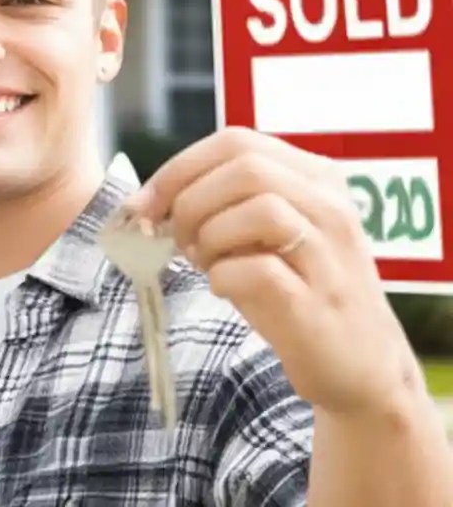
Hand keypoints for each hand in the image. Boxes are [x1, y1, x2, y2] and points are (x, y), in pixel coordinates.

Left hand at [125, 127, 424, 417]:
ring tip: (205, 263)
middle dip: (189, 200)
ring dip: (209, 237)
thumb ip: (223, 205)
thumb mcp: (265, 235)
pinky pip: (258, 270)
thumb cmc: (298, 292)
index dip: (178, 169)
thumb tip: (148, 202)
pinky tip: (225, 289)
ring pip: (260, 208)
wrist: (361, 365)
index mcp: (316, 178)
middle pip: (245, 168)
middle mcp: (330, 206)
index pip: (236, 142)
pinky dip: (223, 277)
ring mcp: (330, 254)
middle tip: (175, 239)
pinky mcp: (317, 302)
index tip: (145, 203)